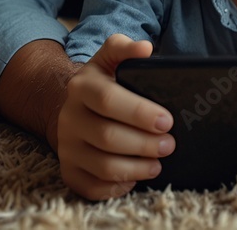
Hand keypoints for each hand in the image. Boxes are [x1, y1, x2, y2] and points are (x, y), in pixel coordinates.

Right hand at [57, 34, 174, 199]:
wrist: (73, 109)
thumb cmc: (103, 85)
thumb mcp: (109, 60)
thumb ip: (124, 48)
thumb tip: (145, 49)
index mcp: (81, 87)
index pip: (108, 100)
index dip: (139, 112)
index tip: (167, 121)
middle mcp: (69, 117)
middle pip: (107, 136)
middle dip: (144, 144)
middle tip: (169, 145)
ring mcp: (66, 147)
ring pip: (102, 166)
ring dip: (136, 168)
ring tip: (158, 163)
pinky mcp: (69, 171)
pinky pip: (92, 188)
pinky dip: (117, 187)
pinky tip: (135, 177)